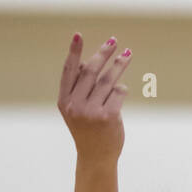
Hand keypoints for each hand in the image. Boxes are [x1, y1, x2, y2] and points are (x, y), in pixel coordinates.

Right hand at [58, 35, 130, 162]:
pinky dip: (122, 88)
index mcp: (64, 101)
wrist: (96, 157)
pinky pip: (119, 92)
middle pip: (91, 71)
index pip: (69, 71)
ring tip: (127, 54)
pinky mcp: (108, 116)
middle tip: (114, 42)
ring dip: (119, 65)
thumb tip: (88, 59)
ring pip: (108, 80)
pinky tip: (121, 88)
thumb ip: (79, 87)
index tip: (78, 35)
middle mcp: (74, 105)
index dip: (74, 52)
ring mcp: (91, 111)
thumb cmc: (87, 129)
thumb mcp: (76, 109)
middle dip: (104, 54)